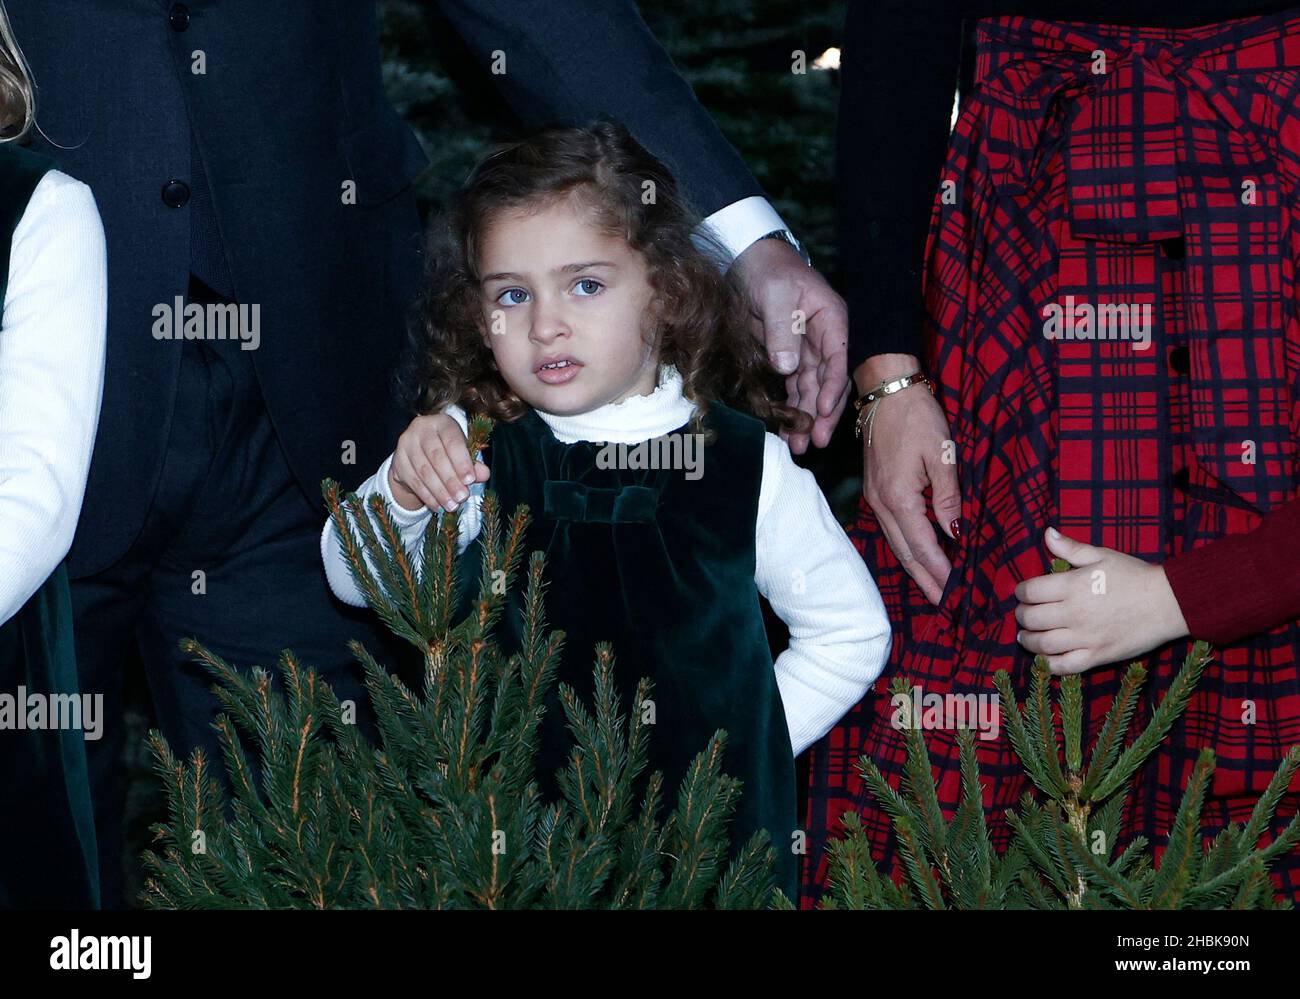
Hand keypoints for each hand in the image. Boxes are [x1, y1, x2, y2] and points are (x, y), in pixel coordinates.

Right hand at [387, 413, 489, 512]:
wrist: (419, 453)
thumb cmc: (448, 451)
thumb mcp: (463, 452)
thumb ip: (473, 463)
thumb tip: (484, 474)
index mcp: (442, 422)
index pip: (452, 441)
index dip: (461, 461)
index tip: (470, 480)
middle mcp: (421, 428)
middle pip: (436, 456)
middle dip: (451, 480)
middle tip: (462, 497)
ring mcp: (406, 444)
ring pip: (423, 471)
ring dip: (439, 491)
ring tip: (452, 505)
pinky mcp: (398, 460)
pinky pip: (413, 481)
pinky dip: (427, 495)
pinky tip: (438, 506)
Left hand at [730, 237, 849, 453]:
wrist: (748, 261)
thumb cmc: (768, 270)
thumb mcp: (774, 294)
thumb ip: (781, 330)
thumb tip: (787, 368)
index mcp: (832, 320)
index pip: (838, 359)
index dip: (833, 387)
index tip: (823, 411)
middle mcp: (824, 339)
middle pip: (828, 382)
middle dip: (822, 414)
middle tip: (814, 442)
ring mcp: (807, 350)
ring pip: (811, 390)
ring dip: (806, 418)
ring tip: (798, 446)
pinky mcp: (789, 358)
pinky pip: (793, 388)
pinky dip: (791, 408)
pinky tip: (787, 429)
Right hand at [858, 352, 960, 604]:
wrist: (886, 392)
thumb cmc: (917, 418)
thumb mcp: (942, 454)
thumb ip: (948, 496)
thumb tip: (955, 531)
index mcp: (898, 497)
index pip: (922, 544)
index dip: (939, 570)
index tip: (955, 590)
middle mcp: (882, 503)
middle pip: (905, 551)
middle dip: (924, 579)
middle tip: (943, 603)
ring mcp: (876, 498)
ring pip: (896, 543)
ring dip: (915, 566)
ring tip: (933, 586)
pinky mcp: (877, 491)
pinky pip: (893, 529)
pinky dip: (908, 547)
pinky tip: (919, 555)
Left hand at [1014, 527, 1189, 673]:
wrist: (1169, 602)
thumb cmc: (1135, 576)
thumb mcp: (1102, 555)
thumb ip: (1071, 548)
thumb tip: (1047, 533)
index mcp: (1072, 586)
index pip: (1030, 591)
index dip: (1020, 592)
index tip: (1022, 593)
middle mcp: (1074, 613)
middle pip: (1031, 618)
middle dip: (1021, 616)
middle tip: (1023, 614)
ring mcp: (1085, 637)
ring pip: (1043, 644)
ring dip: (1028, 641)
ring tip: (1026, 636)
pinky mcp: (1097, 656)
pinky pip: (1065, 666)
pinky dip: (1049, 665)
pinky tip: (1044, 658)